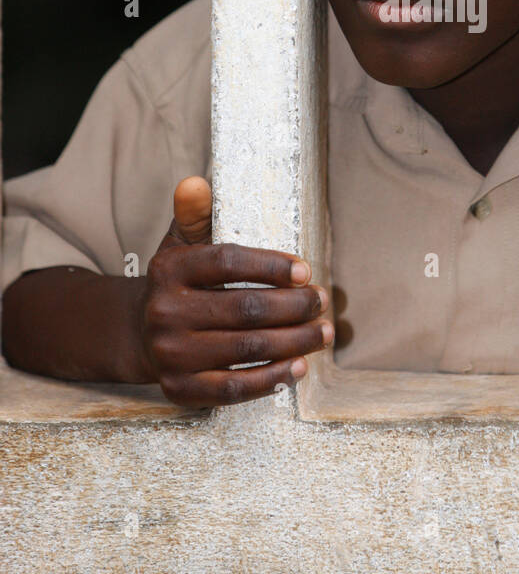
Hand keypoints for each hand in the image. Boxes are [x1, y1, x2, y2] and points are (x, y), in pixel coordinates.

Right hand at [139, 176, 331, 406]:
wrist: (140, 335)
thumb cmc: (180, 284)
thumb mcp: (181, 244)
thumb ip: (195, 215)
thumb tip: (195, 184)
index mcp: (169, 269)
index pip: (227, 262)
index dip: (271, 266)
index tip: (306, 270)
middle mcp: (164, 312)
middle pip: (245, 309)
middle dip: (295, 306)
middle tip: (322, 301)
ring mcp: (170, 354)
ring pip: (247, 348)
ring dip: (295, 341)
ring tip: (322, 331)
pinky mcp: (180, 389)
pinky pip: (234, 388)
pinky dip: (272, 379)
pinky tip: (300, 366)